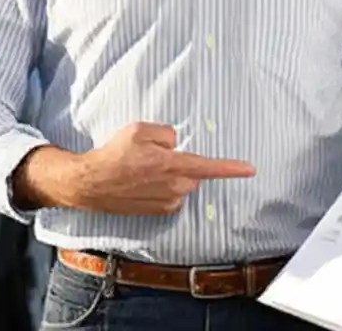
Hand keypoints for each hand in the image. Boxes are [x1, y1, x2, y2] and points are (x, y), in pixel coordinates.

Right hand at [71, 122, 255, 214]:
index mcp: (172, 165)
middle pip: (193, 171)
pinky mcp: (159, 211)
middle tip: (152, 155)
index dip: (231, 168)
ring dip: (170, 175)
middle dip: (180, 162)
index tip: (250, 169)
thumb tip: (174, 143)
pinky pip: (171, 194)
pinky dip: (162, 187)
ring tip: (142, 169)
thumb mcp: (138, 129)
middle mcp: (174, 187)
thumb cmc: (113, 155)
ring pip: (181, 183)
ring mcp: (167, 202)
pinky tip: (141, 182)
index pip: (209, 167)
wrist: (91, 183)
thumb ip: (165, 132)